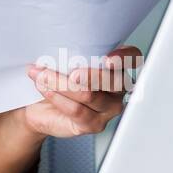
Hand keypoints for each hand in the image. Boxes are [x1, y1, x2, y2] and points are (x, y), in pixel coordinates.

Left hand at [21, 45, 141, 138]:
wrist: (40, 107)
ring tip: (42, 75)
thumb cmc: (57, 79)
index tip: (108, 59)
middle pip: (113, 80)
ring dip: (61, 83)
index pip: (132, 58)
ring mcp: (108, 109)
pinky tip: (45, 89)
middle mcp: (117, 89)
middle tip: (71, 73)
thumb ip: (70, 55)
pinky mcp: (94, 124)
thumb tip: (58, 48)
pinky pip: (77, 110)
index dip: (124, 58)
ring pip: (89, 95)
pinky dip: (57, 97)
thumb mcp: (64, 62)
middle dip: (91, 75)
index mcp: (115, 68)